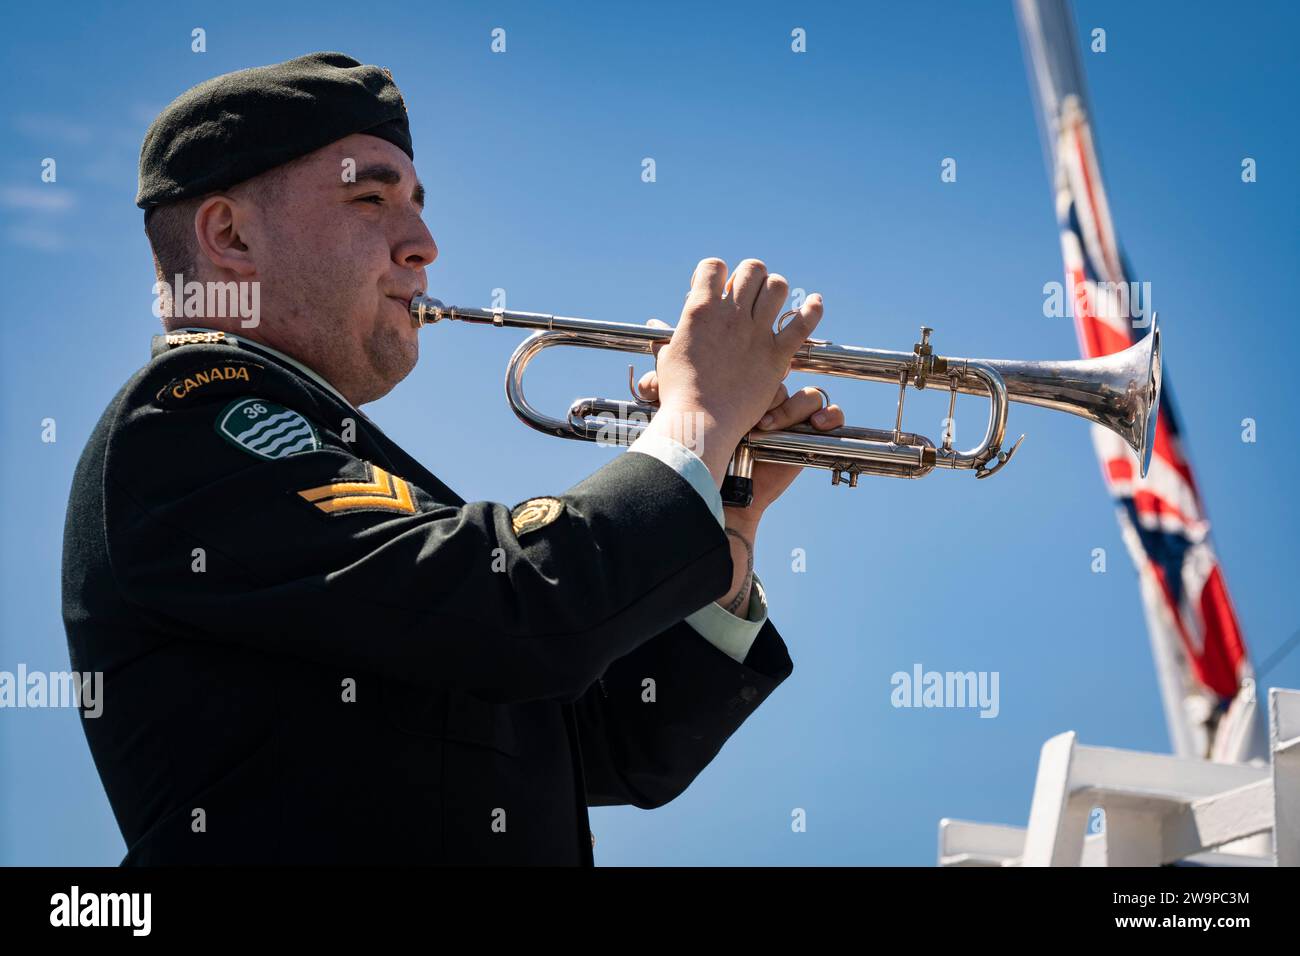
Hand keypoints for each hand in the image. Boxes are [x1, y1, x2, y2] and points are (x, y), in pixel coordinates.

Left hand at [635, 368, 845, 522]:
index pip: (762, 355)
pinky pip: (830, 412)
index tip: (737, 392)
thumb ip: (663, 377)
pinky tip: (811, 426)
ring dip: (789, 410)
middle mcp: (771, 395)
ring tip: (764, 429)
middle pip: (787, 372)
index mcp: (744, 382)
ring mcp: (792, 413)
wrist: (720, 494)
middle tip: (753, 415)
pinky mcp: (809, 433)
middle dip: (773, 391)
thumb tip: (646, 354)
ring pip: (806, 394)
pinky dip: (826, 416)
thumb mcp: (679, 408)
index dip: (754, 366)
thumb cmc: (699, 451)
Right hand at [640, 258, 824, 484]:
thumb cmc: (679, 393)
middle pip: (751, 269)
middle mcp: (731, 315)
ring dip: (775, 290)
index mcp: (701, 310)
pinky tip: (815, 304)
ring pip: (778, 287)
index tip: (715, 288)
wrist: (701, 421)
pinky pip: (803, 323)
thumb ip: (668, 336)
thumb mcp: (668, 357)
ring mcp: (756, 333)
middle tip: (746, 296)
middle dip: (749, 277)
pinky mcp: (777, 355)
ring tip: (771, 303)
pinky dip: (813, 310)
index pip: (713, 266)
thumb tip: (655, 324)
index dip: (715, 273)